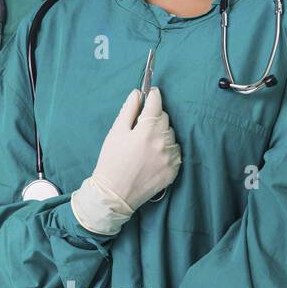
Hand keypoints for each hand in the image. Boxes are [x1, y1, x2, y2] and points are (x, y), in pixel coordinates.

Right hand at [71, 87, 181, 235]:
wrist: (115, 194)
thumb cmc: (111, 161)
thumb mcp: (115, 132)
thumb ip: (128, 110)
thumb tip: (137, 94)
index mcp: (146, 130)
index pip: (156, 104)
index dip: (154, 95)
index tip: (152, 92)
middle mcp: (162, 142)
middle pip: (164, 119)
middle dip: (154, 118)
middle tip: (140, 126)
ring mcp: (170, 156)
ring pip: (171, 135)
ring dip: (161, 134)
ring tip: (146, 144)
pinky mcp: (174, 169)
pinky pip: (175, 151)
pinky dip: (166, 149)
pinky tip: (153, 156)